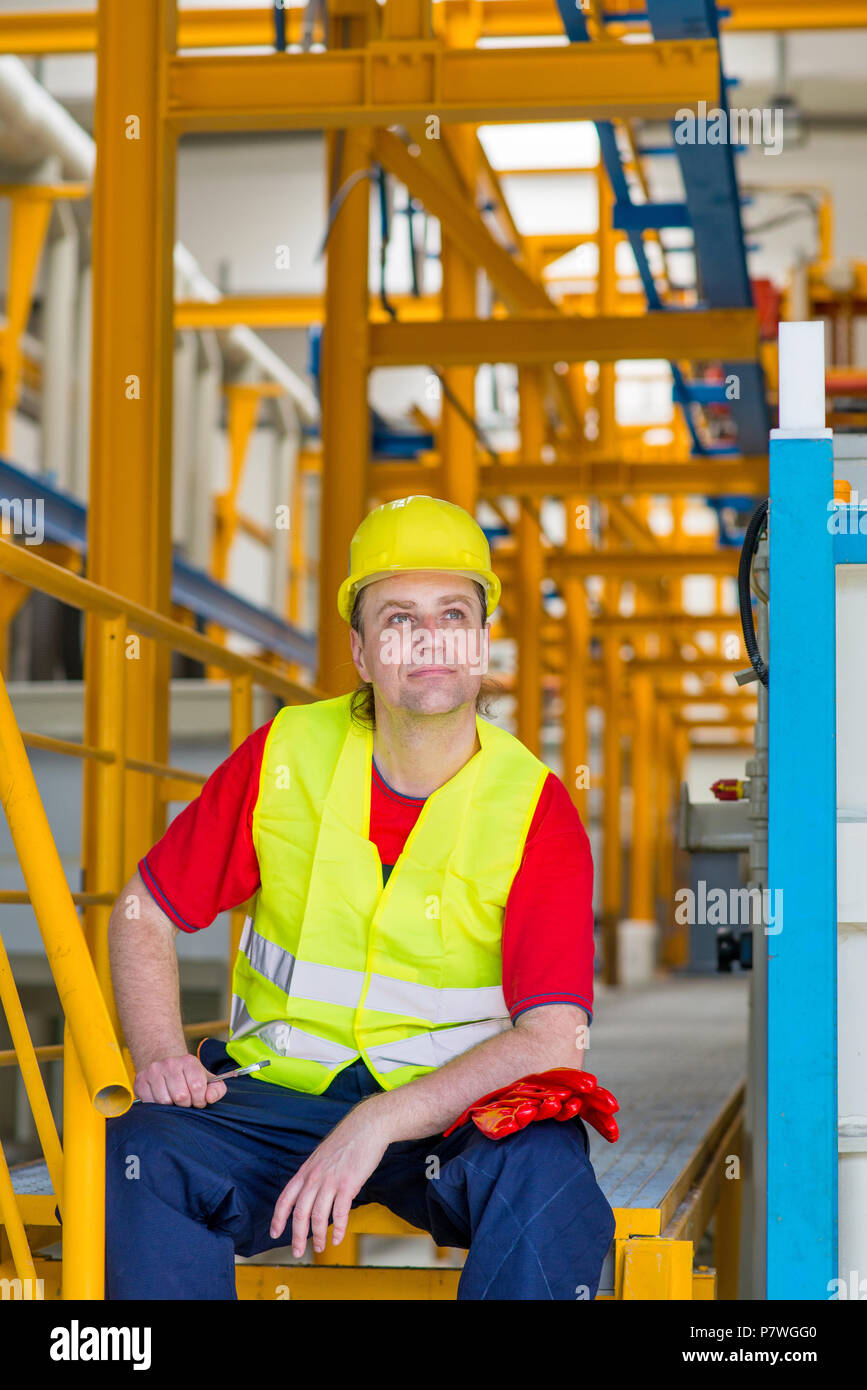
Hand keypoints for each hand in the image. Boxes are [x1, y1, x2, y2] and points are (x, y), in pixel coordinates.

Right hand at [133, 1053, 226, 1107]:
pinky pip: (149, 1102)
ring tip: (173, 1100)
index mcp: (189, 1061)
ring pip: (164, 1101)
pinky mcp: (140, 1080)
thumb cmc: (188, 1077)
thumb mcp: (207, 1079)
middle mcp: (170, 1063)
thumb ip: (217, 1089)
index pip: (197, 1087)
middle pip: (180, 1096)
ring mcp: (153, 1070)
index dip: (199, 1100)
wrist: (164, 1065)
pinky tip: (161, 1098)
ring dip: (171, 1106)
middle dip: (185, 1105)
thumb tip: (209, 1098)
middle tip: (185, 1101)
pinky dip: (156, 1106)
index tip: (198, 1100)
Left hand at [270, 1100, 390, 1256]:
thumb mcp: (321, 1155)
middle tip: (297, 1251)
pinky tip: (338, 1238)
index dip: (278, 1218)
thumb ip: (314, 1174)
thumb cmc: (347, 1140)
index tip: (275, 1233)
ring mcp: (331, 1181)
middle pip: (300, 1213)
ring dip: (318, 1237)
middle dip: (297, 1236)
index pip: (285, 1198)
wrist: (367, 1126)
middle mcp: (315, 1177)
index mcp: (306, 1170)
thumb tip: (310, 1192)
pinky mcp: (348, 1184)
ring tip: (321, 1247)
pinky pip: (340, 1213)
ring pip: (318, 1217)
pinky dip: (338, 1229)